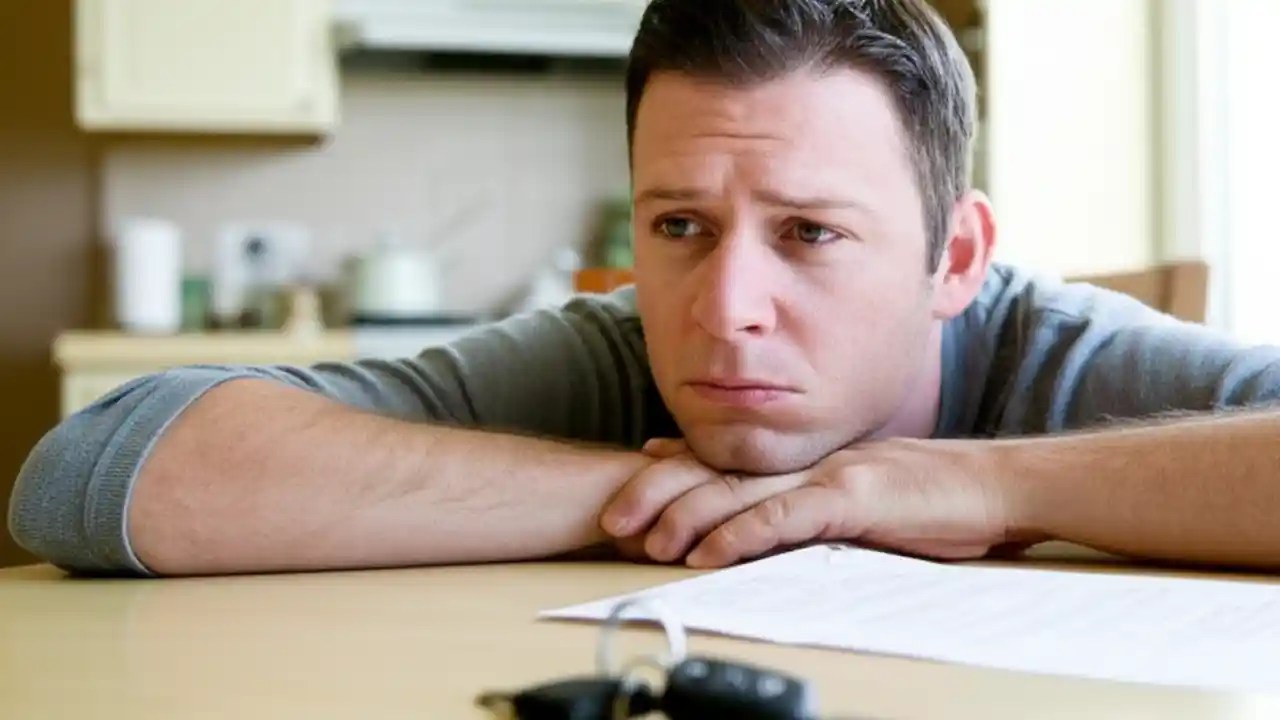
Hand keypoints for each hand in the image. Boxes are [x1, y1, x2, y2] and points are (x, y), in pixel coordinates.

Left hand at [604, 438, 1035, 567]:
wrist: (998, 485)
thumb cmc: (934, 498)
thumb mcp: (863, 494)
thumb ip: (812, 499)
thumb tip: (764, 511)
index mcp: (807, 458)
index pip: (729, 460)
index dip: (675, 468)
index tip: (632, 480)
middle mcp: (808, 459)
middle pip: (718, 470)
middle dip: (658, 491)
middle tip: (612, 517)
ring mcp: (829, 474)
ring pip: (741, 491)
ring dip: (686, 515)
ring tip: (644, 539)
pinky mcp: (855, 498)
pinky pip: (786, 517)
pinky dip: (742, 533)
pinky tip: (709, 551)